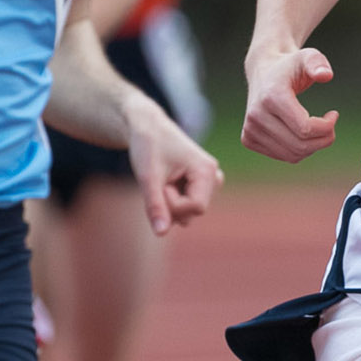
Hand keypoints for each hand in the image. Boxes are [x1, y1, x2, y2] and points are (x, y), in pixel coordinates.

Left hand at [127, 104, 223, 234]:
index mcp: (207, 170)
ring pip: (189, 212)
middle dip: (170, 203)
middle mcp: (213, 176)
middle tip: (160, 181)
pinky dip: (172, 200)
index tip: (159, 186)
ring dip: (170, 203)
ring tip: (163, 180)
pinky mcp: (200, 184)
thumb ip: (155, 206)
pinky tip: (168, 183)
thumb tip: (161, 233)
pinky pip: (187, 206)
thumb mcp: (148, 178)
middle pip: (193, 211)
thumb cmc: (149, 147)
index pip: (195, 208)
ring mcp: (208, 181)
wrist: (147, 127)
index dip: (172, 204)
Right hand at [240, 47, 338, 162]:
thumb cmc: (291, 66)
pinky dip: (300, 150)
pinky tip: (302, 133)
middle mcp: (256, 115)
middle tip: (331, 126)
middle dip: (324, 139)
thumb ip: (318, 63)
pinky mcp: (248, 139)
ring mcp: (250, 129)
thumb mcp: (308, 57)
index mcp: (271, 97)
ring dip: (314, 146)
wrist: (264, 71)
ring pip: (293, 155)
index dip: (326, 127)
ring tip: (318, 128)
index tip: (334, 114)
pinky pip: (284, 156)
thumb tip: (326, 76)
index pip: (304, 128)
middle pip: (300, 145)